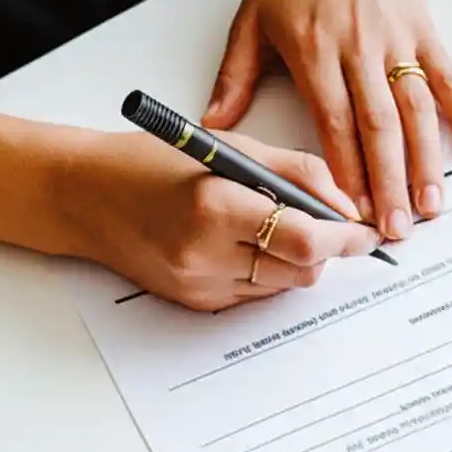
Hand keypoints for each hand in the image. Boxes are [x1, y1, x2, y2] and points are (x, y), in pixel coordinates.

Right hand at [64, 131, 383, 311]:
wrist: (85, 197)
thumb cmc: (154, 162)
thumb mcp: (232, 148)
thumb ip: (298, 174)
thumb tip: (347, 206)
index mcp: (216, 207)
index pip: (304, 239)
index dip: (346, 238)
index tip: (366, 232)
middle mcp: (207, 254)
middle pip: (302, 269)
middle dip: (326, 249)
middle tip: (330, 224)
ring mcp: (200, 285)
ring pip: (285, 285)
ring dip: (298, 260)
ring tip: (276, 225)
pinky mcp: (196, 303)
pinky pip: (257, 294)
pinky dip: (268, 270)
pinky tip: (246, 243)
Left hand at [202, 0, 451, 240]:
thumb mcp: (253, 17)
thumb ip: (237, 74)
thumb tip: (216, 124)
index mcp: (315, 52)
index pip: (334, 124)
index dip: (346, 172)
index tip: (350, 213)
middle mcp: (360, 50)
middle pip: (378, 129)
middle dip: (387, 185)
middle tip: (394, 229)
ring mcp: (397, 42)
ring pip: (415, 111)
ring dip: (425, 163)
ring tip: (430, 206)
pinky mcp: (424, 32)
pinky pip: (449, 78)